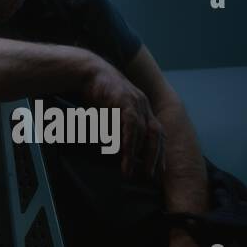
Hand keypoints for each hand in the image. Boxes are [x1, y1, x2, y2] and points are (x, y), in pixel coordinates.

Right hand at [81, 58, 163, 178]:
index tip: (157, 169)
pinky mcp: (125, 100)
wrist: (87, 71)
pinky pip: (130, 124)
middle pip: (156, 134)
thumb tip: (116, 149)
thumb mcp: (109, 113)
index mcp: (143, 108)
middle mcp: (144, 105)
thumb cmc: (96, 92)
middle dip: (155, 156)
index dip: (158, 151)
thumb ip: (115, 129)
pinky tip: (123, 153)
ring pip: (142, 132)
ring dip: (136, 153)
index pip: (156, 133)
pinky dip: (128, 140)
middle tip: (151, 175)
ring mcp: (136, 102)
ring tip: (129, 170)